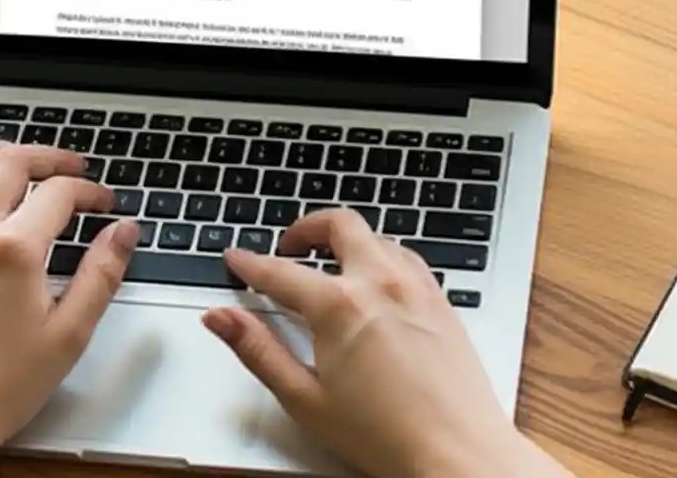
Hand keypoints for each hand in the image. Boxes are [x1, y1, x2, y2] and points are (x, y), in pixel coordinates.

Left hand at [0, 143, 138, 477]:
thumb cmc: (1, 385)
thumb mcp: (71, 332)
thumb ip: (102, 273)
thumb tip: (124, 232)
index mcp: (14, 252)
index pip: (59, 193)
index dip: (90, 191)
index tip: (104, 203)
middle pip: (10, 162)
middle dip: (49, 157)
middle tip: (72, 169)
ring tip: (22, 160)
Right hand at [204, 210, 572, 477]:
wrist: (456, 451)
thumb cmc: (385, 435)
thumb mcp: (304, 398)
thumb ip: (258, 351)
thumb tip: (220, 319)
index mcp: (339, 306)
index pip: (281, 272)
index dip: (251, 264)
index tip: (236, 259)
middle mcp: (381, 283)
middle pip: (339, 225)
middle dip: (307, 227)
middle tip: (289, 245)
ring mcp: (417, 288)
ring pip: (377, 237)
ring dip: (349, 240)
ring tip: (331, 262)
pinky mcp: (442, 302)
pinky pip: (408, 259)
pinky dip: (383, 256)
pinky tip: (377, 281)